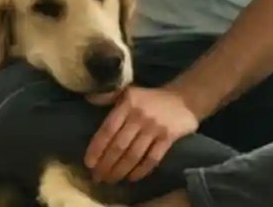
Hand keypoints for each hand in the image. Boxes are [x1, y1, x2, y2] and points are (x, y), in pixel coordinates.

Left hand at [84, 86, 198, 183]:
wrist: (184, 98)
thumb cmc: (151, 98)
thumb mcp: (129, 92)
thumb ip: (109, 96)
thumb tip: (89, 98)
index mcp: (127, 103)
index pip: (108, 129)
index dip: (97, 148)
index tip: (89, 163)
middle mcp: (139, 115)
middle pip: (119, 145)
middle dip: (106, 164)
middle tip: (98, 177)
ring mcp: (155, 127)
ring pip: (133, 155)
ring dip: (120, 170)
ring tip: (111, 180)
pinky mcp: (168, 138)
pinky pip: (152, 158)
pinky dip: (140, 171)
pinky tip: (131, 178)